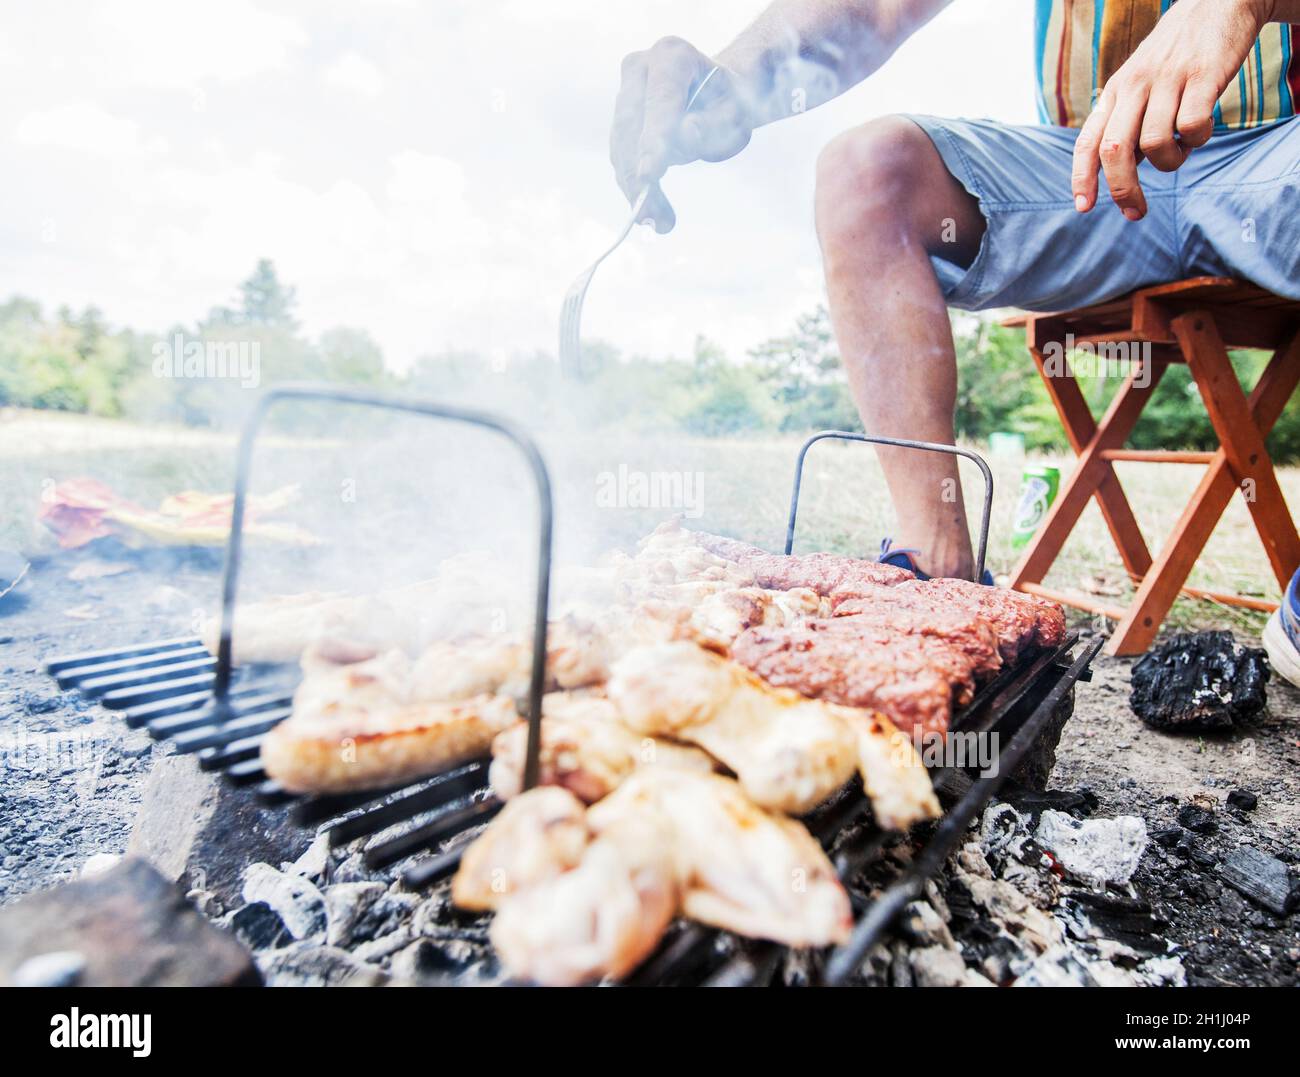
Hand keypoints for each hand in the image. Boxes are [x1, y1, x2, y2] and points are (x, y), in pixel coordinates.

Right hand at [611, 37, 754, 232]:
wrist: (715, 93)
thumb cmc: (730, 102)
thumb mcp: (736, 113)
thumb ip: (714, 124)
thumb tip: (684, 136)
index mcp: (672, 56)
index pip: (660, 102)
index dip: (654, 140)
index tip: (649, 175)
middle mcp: (640, 68)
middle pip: (632, 127)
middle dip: (640, 175)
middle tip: (655, 217)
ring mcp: (624, 92)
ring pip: (621, 146)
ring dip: (635, 188)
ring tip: (658, 222)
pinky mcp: (619, 118)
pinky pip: (621, 156)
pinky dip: (633, 185)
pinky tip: (649, 212)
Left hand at [1071, 0, 1272, 219]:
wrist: (1219, 2)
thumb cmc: (1176, 56)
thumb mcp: (1140, 85)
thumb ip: (1129, 126)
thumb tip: (1119, 175)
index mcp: (1115, 92)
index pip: (1088, 141)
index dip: (1082, 177)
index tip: (1083, 207)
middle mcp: (1134, 86)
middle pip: (1114, 150)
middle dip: (1121, 189)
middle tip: (1136, 212)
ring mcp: (1167, 80)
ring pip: (1153, 144)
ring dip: (1169, 162)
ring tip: (1181, 150)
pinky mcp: (1202, 75)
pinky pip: (1191, 126)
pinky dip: (1197, 140)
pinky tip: (1201, 130)